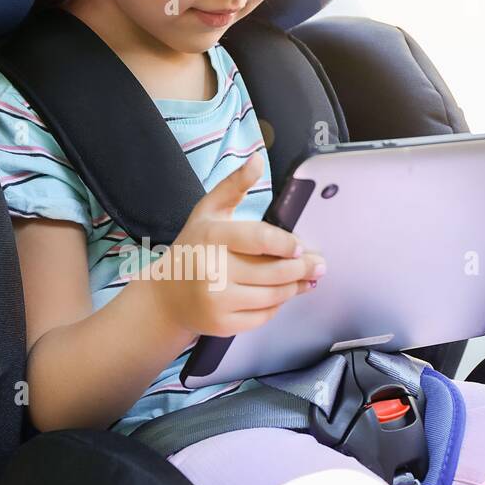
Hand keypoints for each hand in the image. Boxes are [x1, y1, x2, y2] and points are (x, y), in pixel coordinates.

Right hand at [148, 152, 326, 338]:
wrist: (166, 296)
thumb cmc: (193, 247)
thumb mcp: (207, 211)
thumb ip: (233, 185)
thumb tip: (257, 160)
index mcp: (212, 237)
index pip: (259, 239)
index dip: (286, 244)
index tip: (300, 246)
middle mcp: (212, 270)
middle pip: (272, 271)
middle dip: (302, 268)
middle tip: (318, 264)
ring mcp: (217, 301)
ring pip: (272, 295)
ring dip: (295, 287)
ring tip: (308, 279)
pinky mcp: (223, 324)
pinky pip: (263, 316)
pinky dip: (278, 305)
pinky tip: (284, 294)